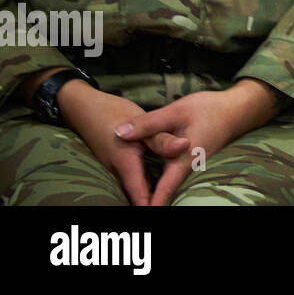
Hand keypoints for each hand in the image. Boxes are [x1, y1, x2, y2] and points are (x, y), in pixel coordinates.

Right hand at [59, 84, 190, 206]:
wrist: (83, 107)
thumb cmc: (112, 112)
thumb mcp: (141, 121)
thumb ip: (161, 138)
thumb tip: (184, 147)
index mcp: (124, 161)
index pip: (138, 190)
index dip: (149, 203)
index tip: (158, 211)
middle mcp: (116, 168)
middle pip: (135, 191)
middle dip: (149, 200)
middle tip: (165, 205)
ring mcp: (113, 166)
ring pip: (132, 184)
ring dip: (145, 191)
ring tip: (162, 198)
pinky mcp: (114, 161)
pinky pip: (129, 175)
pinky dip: (141, 180)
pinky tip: (154, 181)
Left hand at [115, 79, 278, 205]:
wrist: (237, 109)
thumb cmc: (209, 109)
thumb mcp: (176, 111)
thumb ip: (148, 123)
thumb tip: (119, 133)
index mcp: (185, 157)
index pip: (166, 187)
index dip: (153, 203)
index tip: (143, 213)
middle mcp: (189, 167)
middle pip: (166, 191)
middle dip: (151, 201)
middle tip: (135, 209)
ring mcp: (191, 166)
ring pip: (170, 184)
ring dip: (156, 195)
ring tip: (140, 202)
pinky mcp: (190, 161)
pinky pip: (173, 177)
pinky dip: (162, 185)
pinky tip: (151, 187)